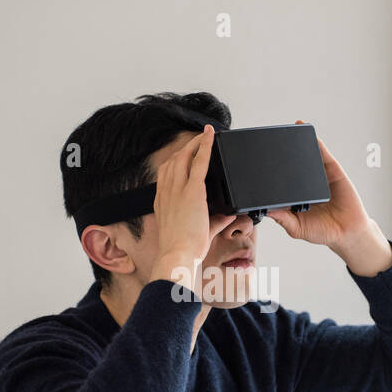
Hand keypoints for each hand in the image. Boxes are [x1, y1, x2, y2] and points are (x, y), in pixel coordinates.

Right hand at [150, 126, 232, 285]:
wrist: (178, 255)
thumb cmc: (184, 250)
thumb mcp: (201, 233)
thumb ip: (215, 222)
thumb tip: (228, 217)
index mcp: (164, 203)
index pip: (166, 175)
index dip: (174, 162)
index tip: (183, 155)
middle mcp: (167, 193)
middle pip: (173, 161)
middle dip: (185, 148)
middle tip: (198, 140)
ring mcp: (178, 190)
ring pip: (184, 157)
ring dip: (194, 144)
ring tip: (205, 136)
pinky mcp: (192, 191)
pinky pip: (199, 162)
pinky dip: (205, 147)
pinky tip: (210, 137)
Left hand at [267, 121, 391, 275]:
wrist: (347, 231)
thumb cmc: (322, 231)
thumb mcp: (297, 228)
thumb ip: (283, 219)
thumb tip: (266, 210)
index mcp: (292, 195)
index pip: (277, 180)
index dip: (268, 172)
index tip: (255, 163)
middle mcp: (303, 183)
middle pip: (290, 164)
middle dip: (281, 153)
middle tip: (268, 142)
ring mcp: (317, 175)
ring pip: (306, 155)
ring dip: (297, 143)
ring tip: (287, 130)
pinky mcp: (331, 170)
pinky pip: (322, 154)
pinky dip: (316, 143)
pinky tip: (308, 133)